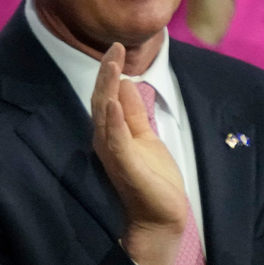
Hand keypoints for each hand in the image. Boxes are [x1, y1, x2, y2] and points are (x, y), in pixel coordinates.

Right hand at [91, 43, 187, 264]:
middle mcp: (107, 141)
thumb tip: (127, 82)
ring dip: (108, 88)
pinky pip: (116, 141)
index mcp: (113, 133)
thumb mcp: (146, 137)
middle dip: (107, 73)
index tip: (116, 46)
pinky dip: (114, 120)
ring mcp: (114, 154)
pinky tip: (115, 102)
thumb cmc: (154, 180)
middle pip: (103, 101)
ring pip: (105, 116)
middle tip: (114, 46)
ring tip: (112, 64)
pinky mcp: (125, 167)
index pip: (108, 97)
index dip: (110, 72)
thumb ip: (135, 113)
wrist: (161, 218)